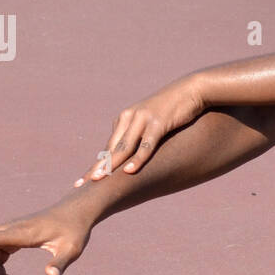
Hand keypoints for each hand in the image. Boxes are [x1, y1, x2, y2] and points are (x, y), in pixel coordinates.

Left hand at [75, 75, 205, 184]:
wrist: (191, 90)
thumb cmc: (173, 109)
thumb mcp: (153, 122)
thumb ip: (141, 135)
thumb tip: (134, 157)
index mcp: (125, 119)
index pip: (109, 147)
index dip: (97, 164)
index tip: (84, 180)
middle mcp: (129, 118)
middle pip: (111, 148)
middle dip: (97, 167)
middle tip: (83, 184)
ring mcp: (143, 119)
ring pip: (124, 147)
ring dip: (111, 164)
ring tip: (99, 179)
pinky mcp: (158, 122)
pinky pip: (146, 144)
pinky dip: (138, 158)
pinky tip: (130, 170)